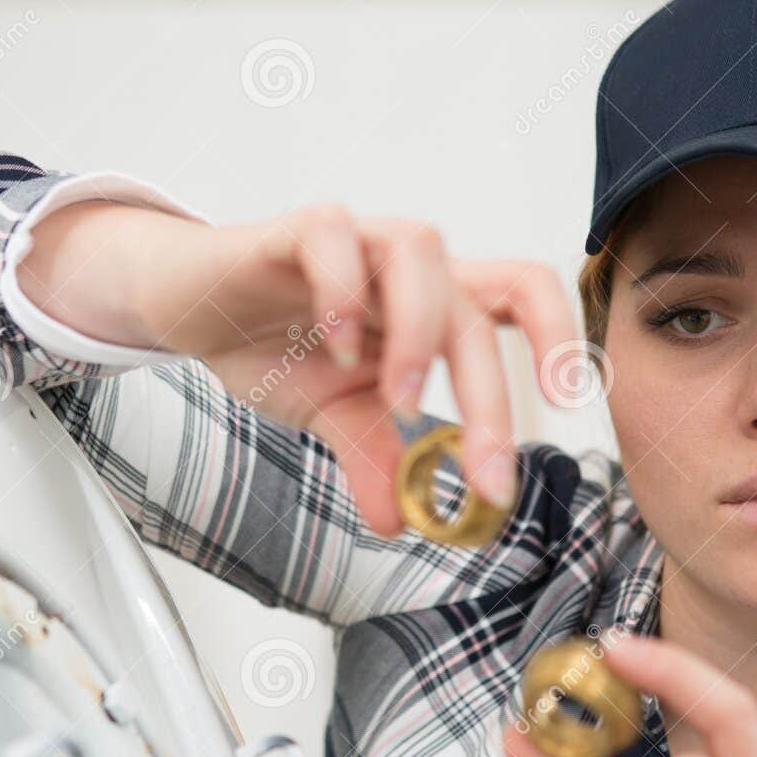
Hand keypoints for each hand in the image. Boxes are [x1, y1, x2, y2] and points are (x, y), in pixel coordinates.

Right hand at [19, 200, 579, 536]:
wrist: (188, 304)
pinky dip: (343, 291)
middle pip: (480, 307)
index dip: (560, 338)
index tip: (568, 407)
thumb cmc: (272, 341)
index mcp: (432, 306)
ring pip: (423, 251)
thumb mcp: (333, 416)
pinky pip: (334, 235)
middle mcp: (406, 270)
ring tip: (399, 403)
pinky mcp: (293, 231)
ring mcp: (355, 243)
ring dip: (421, 336)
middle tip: (481, 477)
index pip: (523, 295)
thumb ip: (373, 459)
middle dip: (490, 400)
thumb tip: (397, 524)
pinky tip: (336, 346)